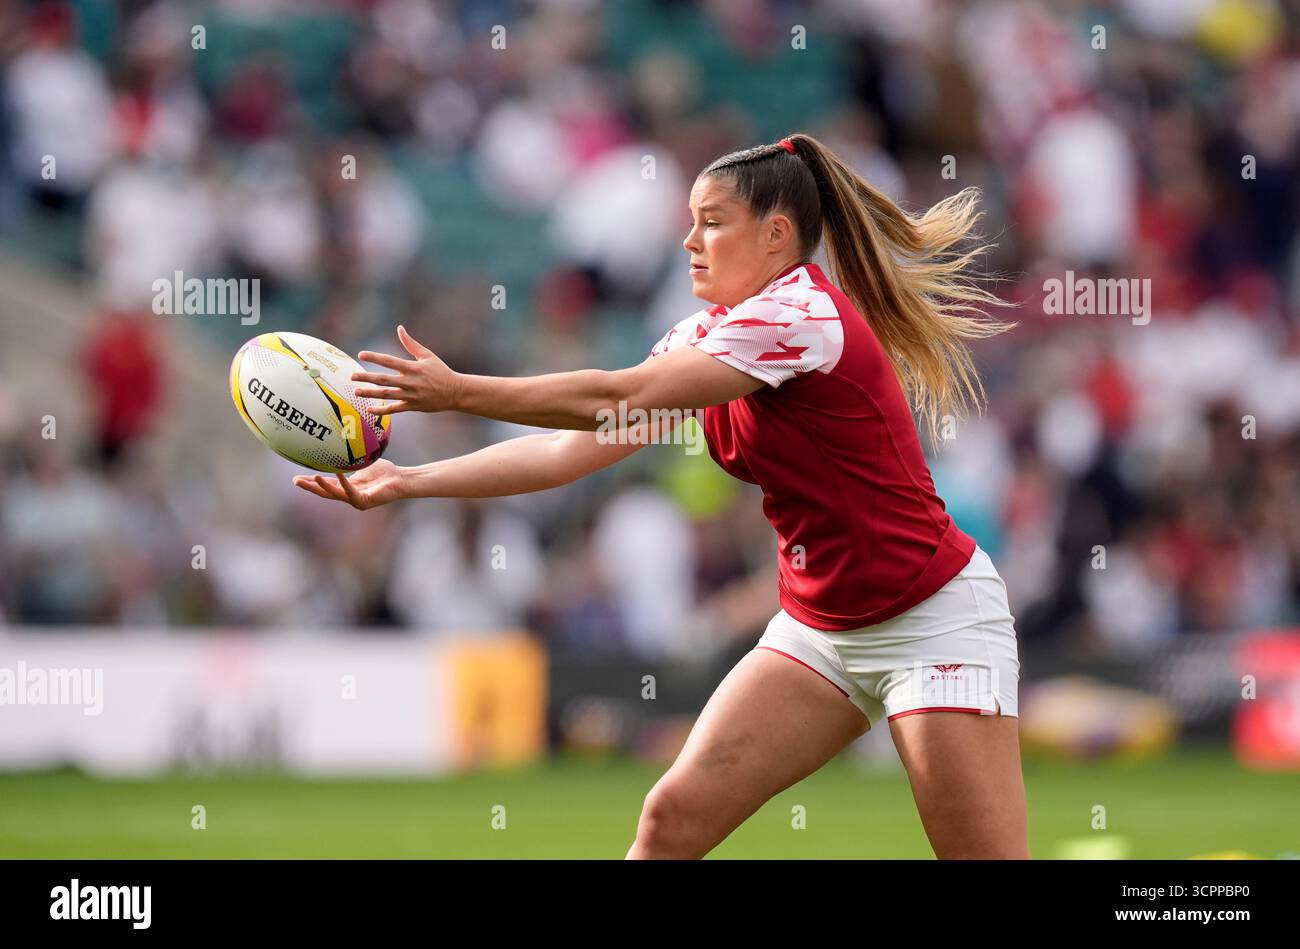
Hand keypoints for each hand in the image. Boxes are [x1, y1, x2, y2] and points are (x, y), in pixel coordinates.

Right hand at [292, 459, 408, 509]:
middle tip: (295, 481)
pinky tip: (337, 475)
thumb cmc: (386, 472)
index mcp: (348, 487)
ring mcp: (357, 500)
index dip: (311, 483)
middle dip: (310, 487)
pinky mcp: (365, 501)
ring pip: (335, 494)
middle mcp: (350, 495)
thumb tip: (343, 439)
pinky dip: (344, 483)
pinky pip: (351, 492)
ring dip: (322, 486)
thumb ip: (352, 457)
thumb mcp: (364, 463)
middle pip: (325, 493)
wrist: (402, 480)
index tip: (296, 478)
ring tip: (311, 478)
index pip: (326, 485)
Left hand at [351, 325, 460, 415]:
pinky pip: (395, 409)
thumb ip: (410, 344)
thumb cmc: (441, 371)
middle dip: (367, 378)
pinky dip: (382, 410)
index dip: (375, 357)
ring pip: (386, 395)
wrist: (455, 392)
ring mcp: (411, 395)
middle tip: (352, 376)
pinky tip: (369, 409)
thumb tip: (400, 328)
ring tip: (356, 391)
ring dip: (370, 393)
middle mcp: (410, 382)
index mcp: (412, 368)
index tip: (361, 354)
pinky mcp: (413, 406)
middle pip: (383, 379)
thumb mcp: (427, 355)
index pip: (389, 361)